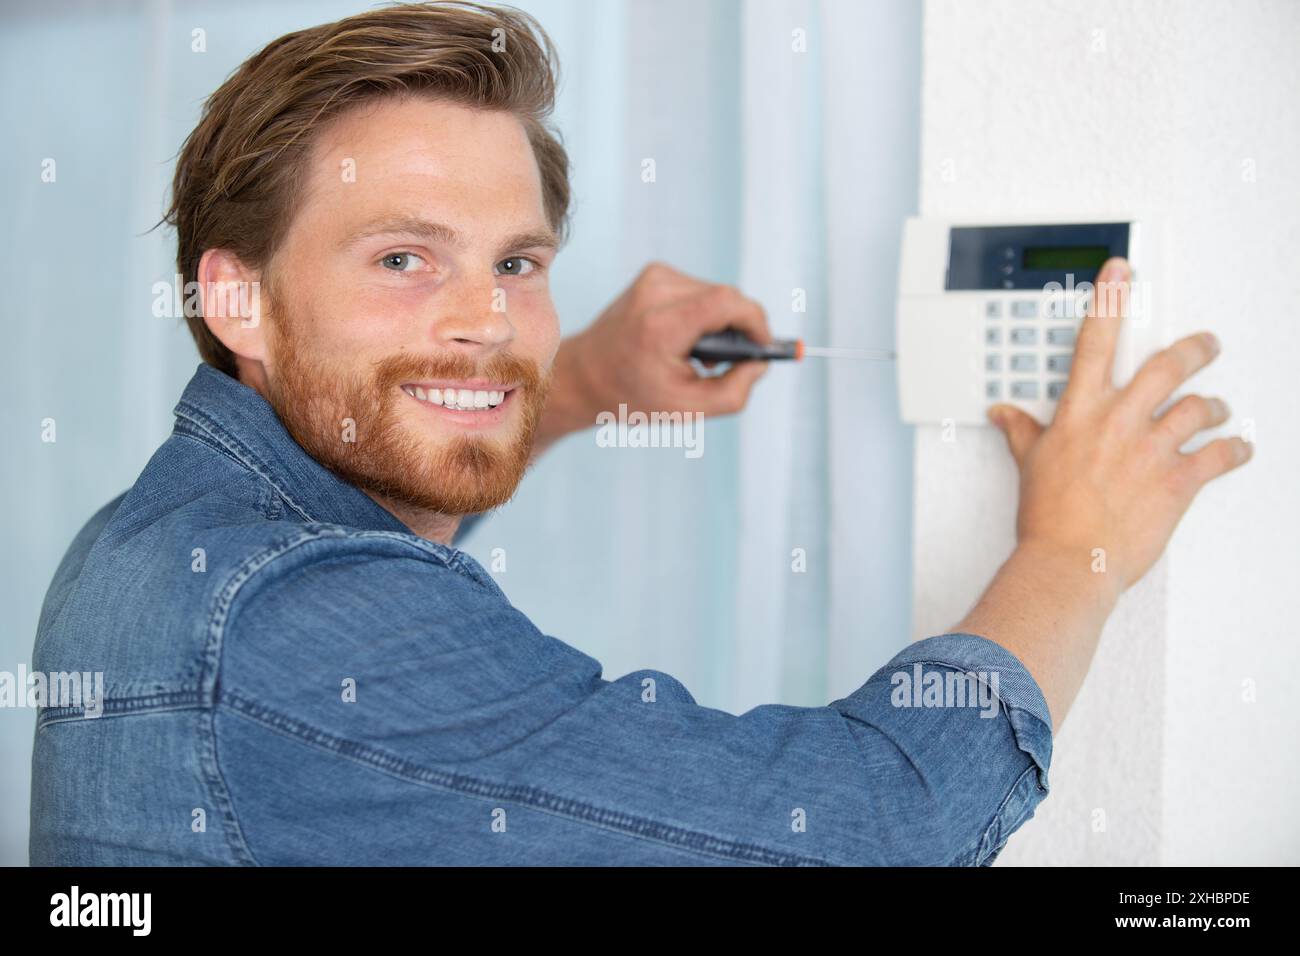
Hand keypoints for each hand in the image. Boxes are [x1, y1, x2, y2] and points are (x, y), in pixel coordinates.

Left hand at [535, 262, 772, 451]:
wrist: (585, 375)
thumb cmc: (633, 396)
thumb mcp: (687, 410)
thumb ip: (733, 392)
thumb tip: (760, 364)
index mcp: (661, 326)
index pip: (726, 302)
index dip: (755, 321)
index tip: (763, 346)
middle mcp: (655, 292)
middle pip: (725, 297)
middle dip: (739, 328)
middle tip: (732, 362)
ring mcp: (653, 278)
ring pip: (715, 293)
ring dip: (720, 322)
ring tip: (704, 356)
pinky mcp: (654, 274)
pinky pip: (699, 290)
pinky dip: (704, 314)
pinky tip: (688, 339)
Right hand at [988, 257, 1252, 591]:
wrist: (1070, 561)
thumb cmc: (1048, 518)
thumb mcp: (1028, 465)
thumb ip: (1021, 432)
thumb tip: (1004, 415)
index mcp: (1080, 412)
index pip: (1094, 340)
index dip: (1109, 298)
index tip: (1121, 271)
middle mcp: (1120, 423)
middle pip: (1168, 366)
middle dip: (1194, 349)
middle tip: (1206, 343)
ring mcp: (1153, 450)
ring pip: (1199, 408)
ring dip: (1215, 406)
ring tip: (1219, 407)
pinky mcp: (1179, 481)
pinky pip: (1220, 456)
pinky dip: (1235, 450)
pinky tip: (1239, 449)